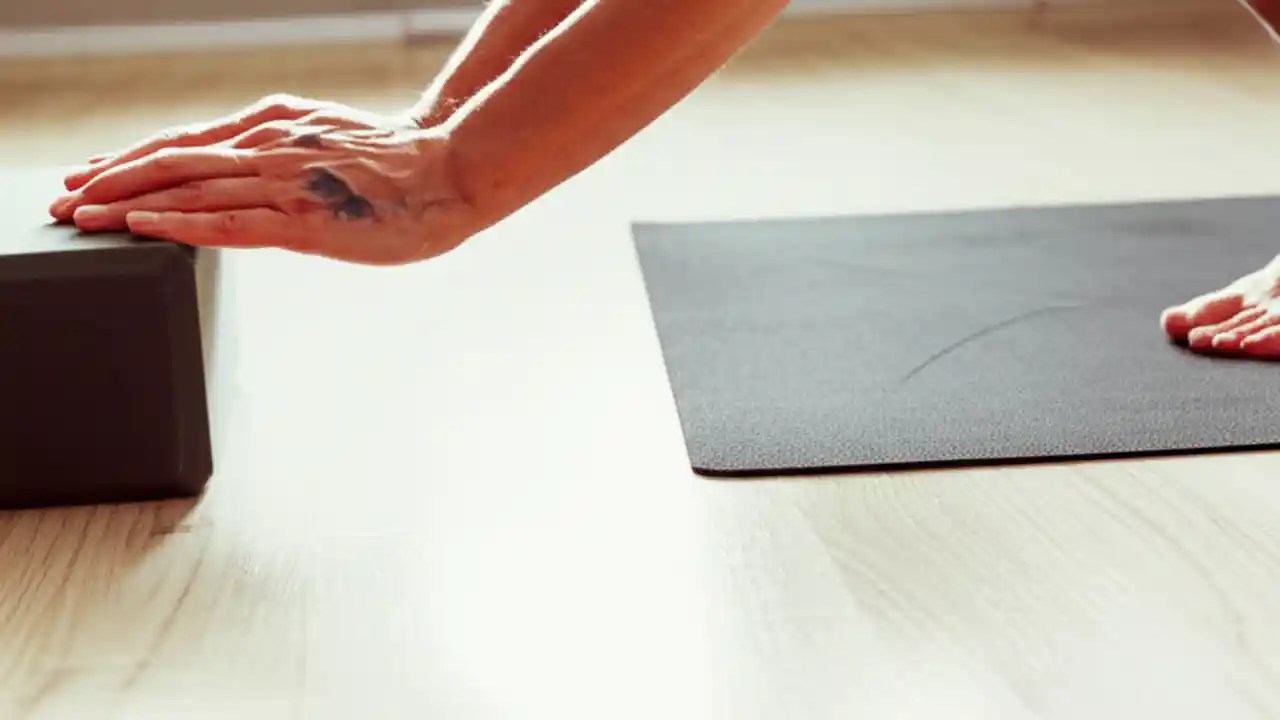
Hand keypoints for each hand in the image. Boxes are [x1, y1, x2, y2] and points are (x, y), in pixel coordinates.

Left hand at [51, 94, 472, 264]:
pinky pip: (229, 222)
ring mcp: (283, 182)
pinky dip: (179, 224)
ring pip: (188, 188)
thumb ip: (281, 153)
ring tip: (80, 217)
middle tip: (64, 201)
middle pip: (171, 161)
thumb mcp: (325, 141)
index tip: (90, 176)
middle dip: (108, 181)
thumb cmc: (398, 167)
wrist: (450, 171)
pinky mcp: (303, 221)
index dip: (131, 160)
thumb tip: (244, 169)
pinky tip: (144, 229)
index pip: (186, 143)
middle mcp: (268, 146)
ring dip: (126, 203)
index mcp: (273, 126)